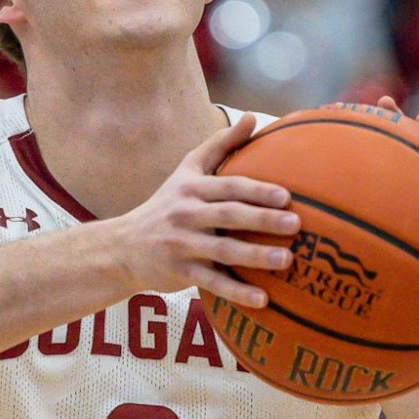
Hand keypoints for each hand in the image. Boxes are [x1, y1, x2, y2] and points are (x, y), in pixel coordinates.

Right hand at [109, 113, 299, 306]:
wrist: (123, 246)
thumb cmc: (166, 204)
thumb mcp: (187, 171)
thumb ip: (221, 144)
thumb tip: (255, 118)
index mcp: (191, 188)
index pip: (228, 186)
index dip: (257, 190)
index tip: (287, 196)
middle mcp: (185, 214)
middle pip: (228, 216)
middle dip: (262, 220)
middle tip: (295, 225)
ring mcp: (181, 245)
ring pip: (222, 251)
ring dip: (255, 256)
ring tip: (286, 260)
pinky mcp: (179, 273)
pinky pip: (212, 282)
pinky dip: (237, 292)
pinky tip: (262, 300)